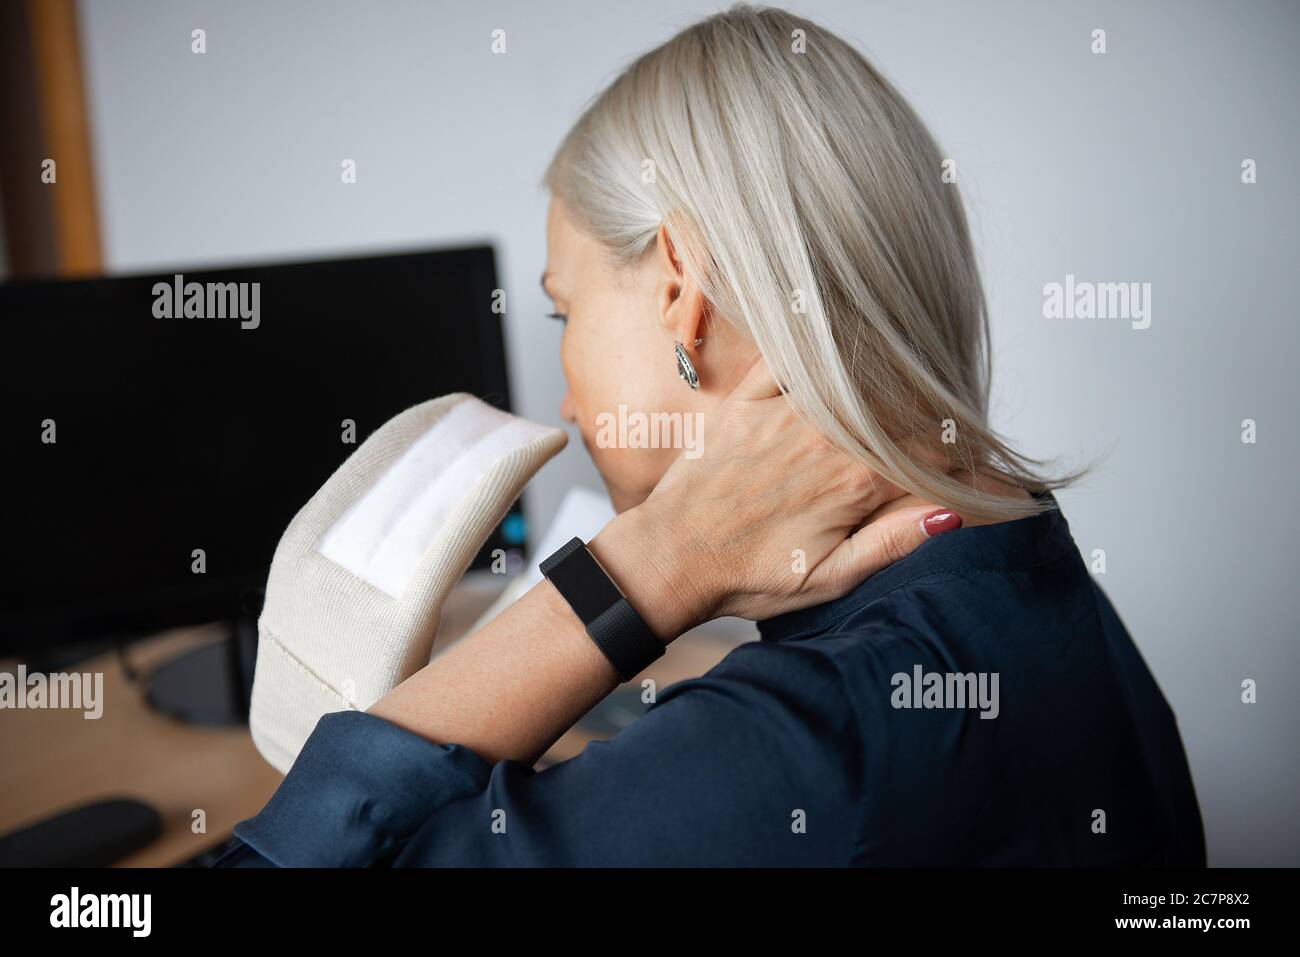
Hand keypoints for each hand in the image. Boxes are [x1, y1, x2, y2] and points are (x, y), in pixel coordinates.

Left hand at [591, 358, 960, 637]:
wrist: (668, 557)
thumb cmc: (745, 576)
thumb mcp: (828, 579)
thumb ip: (891, 544)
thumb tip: (949, 513)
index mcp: (854, 482)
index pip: (931, 455)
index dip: (957, 460)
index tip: (967, 467)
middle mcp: (824, 437)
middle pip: (900, 412)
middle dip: (925, 422)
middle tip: (937, 434)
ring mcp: (784, 413)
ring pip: (856, 380)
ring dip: (885, 383)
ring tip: (902, 395)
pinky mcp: (747, 401)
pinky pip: (793, 357)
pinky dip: (819, 348)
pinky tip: (840, 349)